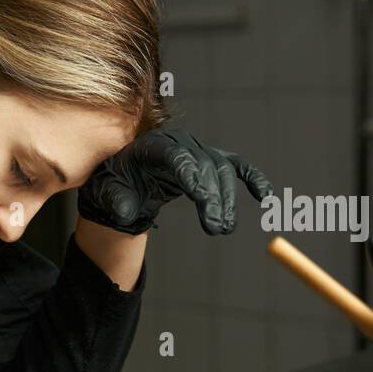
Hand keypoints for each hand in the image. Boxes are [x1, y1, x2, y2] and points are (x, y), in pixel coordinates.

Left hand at [76, 128, 272, 235]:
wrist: (125, 181)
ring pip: (222, 170)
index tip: (201, 199)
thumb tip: (127, 212)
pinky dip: (252, 179)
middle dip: (212, 198)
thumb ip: (116, 202)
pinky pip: (236, 167)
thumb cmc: (115, 185)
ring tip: (223, 228)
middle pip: (204, 165)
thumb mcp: (107, 194)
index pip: (176, 156)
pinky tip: (265, 197)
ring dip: (227, 200)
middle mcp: (179, 142)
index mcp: (152, 145)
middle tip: (215, 229)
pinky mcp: (210, 162)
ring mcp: (197, 150)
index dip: (191, 175)